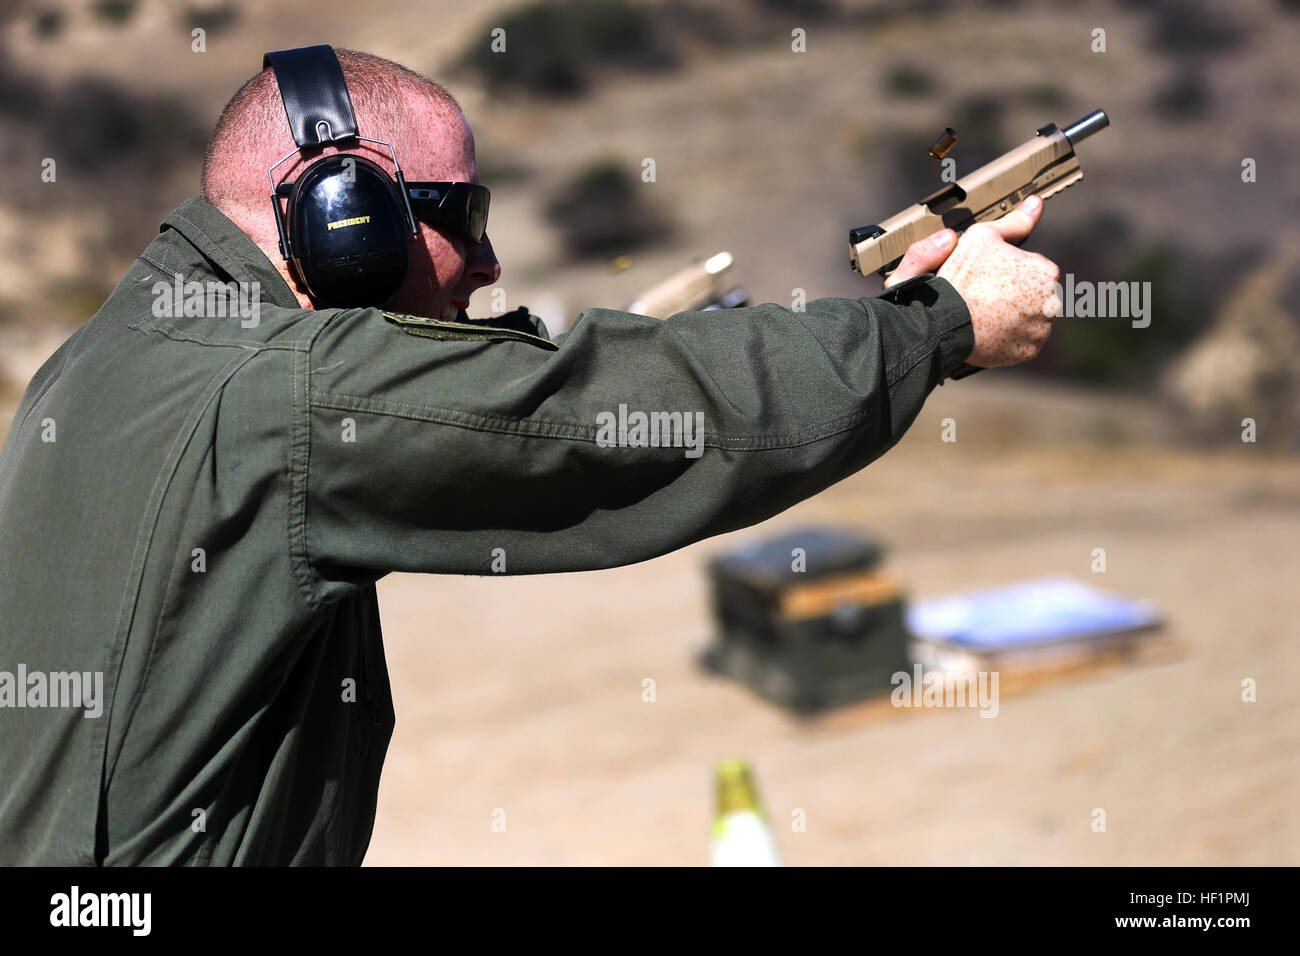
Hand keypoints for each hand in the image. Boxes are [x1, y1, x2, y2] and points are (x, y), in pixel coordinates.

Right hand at [884, 195, 1060, 368]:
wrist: (943, 320)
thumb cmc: (962, 278)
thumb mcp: (984, 236)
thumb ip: (1015, 221)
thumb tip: (1036, 203)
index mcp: (1047, 272)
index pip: (1035, 268)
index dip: (1011, 270)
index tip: (991, 275)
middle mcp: (1052, 302)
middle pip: (1036, 295)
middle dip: (1018, 294)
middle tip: (987, 295)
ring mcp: (1040, 329)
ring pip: (1032, 319)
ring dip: (1016, 316)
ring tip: (988, 314)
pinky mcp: (1028, 351)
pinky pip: (1023, 341)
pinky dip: (1011, 337)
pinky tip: (992, 330)